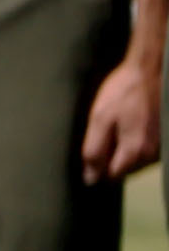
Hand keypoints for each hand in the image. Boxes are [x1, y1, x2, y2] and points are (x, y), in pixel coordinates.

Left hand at [86, 54, 157, 189]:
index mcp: (135, 152)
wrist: (152, 72)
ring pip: (138, 160)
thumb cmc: (124, 92)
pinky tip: (132, 123)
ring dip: (126, 149)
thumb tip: (90, 178)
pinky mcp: (165, 138)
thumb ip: (94, 150)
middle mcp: (152, 155)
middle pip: (126, 170)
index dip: (98, 165)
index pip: (112, 176)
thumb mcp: (100, 119)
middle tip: (107, 130)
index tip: (94, 147)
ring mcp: (162, 147)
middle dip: (113, 156)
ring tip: (121, 124)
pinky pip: (147, 149)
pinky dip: (137, 141)